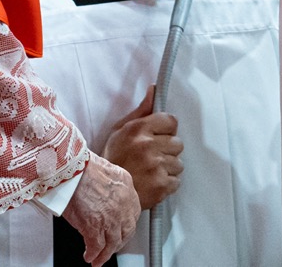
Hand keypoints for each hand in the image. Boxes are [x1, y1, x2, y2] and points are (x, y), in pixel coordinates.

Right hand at [61, 152, 139, 266]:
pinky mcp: (95, 227)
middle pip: (127, 230)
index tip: (121, 229)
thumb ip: (110, 184)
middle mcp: (123, 204)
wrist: (71, 169)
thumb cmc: (81, 165)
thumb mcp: (105, 169)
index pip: (133, 212)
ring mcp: (110, 217)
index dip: (126, 224)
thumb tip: (104, 194)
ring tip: (99, 259)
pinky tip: (90, 256)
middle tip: (112, 247)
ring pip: (113, 242)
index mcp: (126, 186)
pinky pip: (96, 246)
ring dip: (106, 253)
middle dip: (119, 242)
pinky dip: (93, 254)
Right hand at [102, 85, 182, 209]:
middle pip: (178, 143)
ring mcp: (156, 167)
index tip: (158, 138)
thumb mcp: (120, 130)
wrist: (103, 193)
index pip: (171, 121)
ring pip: (178, 164)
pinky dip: (166, 185)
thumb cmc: (112, 159)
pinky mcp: (161, 186)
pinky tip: (152, 183)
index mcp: (139, 129)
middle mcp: (149, 146)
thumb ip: (141, 110)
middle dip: (167, 151)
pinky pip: (176, 182)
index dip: (166, 130)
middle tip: (151, 158)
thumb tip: (154, 89)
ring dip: (167, 169)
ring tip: (150, 172)